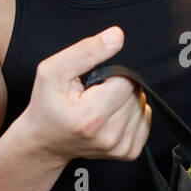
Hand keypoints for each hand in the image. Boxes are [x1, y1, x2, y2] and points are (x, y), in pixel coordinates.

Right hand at [21, 26, 150, 163]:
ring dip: (126, 101)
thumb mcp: (53, 71)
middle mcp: (107, 137)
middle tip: (95, 95)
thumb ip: (85, 51)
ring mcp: (119, 148)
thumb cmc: (47, 105)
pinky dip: (132, 114)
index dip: (112, 75)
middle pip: (136, 95)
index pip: (126, 82)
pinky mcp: (127, 154)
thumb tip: (117, 36)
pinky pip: (145, 121)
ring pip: (143, 107)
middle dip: (119, 88)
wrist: (44, 142)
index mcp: (89, 118)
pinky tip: (112, 116)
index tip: (93, 84)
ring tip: (101, 106)